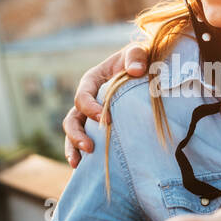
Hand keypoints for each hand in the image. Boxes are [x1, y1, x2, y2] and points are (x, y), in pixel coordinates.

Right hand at [62, 43, 148, 166]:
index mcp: (92, 81)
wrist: (148, 71)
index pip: (83, 96)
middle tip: (90, 148)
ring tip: (78, 163)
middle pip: (72, 119)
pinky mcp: (100, 128)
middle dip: (77, 135)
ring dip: (74, 148)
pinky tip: (86, 168)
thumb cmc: (141, 60)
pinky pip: (87, 142)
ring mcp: (91, 116)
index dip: (90, 109)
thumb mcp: (139, 52)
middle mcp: (87, 100)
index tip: (106, 120)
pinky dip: (83, 155)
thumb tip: (135, 70)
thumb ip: (136, 57)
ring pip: (74, 133)